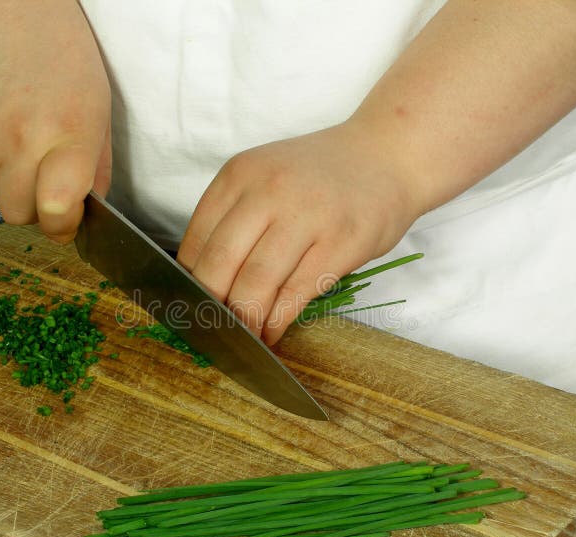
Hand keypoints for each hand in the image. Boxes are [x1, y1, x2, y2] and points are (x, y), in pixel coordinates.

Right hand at [0, 1, 110, 242]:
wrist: (10, 16)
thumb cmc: (66, 64)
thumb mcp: (100, 114)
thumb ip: (96, 169)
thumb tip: (88, 211)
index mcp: (69, 137)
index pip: (56, 209)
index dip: (63, 227)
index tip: (68, 220)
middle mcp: (23, 139)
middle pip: (17, 213)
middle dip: (34, 210)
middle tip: (46, 186)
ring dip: (8, 187)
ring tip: (23, 155)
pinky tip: (1, 136)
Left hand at [177, 120, 421, 344]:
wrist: (387, 156)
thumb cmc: (321, 176)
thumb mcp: (267, 178)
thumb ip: (235, 218)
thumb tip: (203, 283)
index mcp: (240, 174)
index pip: (196, 240)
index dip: (188, 284)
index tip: (190, 309)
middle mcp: (269, 190)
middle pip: (220, 266)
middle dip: (211, 309)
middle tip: (211, 333)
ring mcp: (307, 216)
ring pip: (256, 285)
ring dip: (244, 323)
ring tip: (242, 342)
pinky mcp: (340, 243)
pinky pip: (296, 295)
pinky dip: (277, 322)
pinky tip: (271, 333)